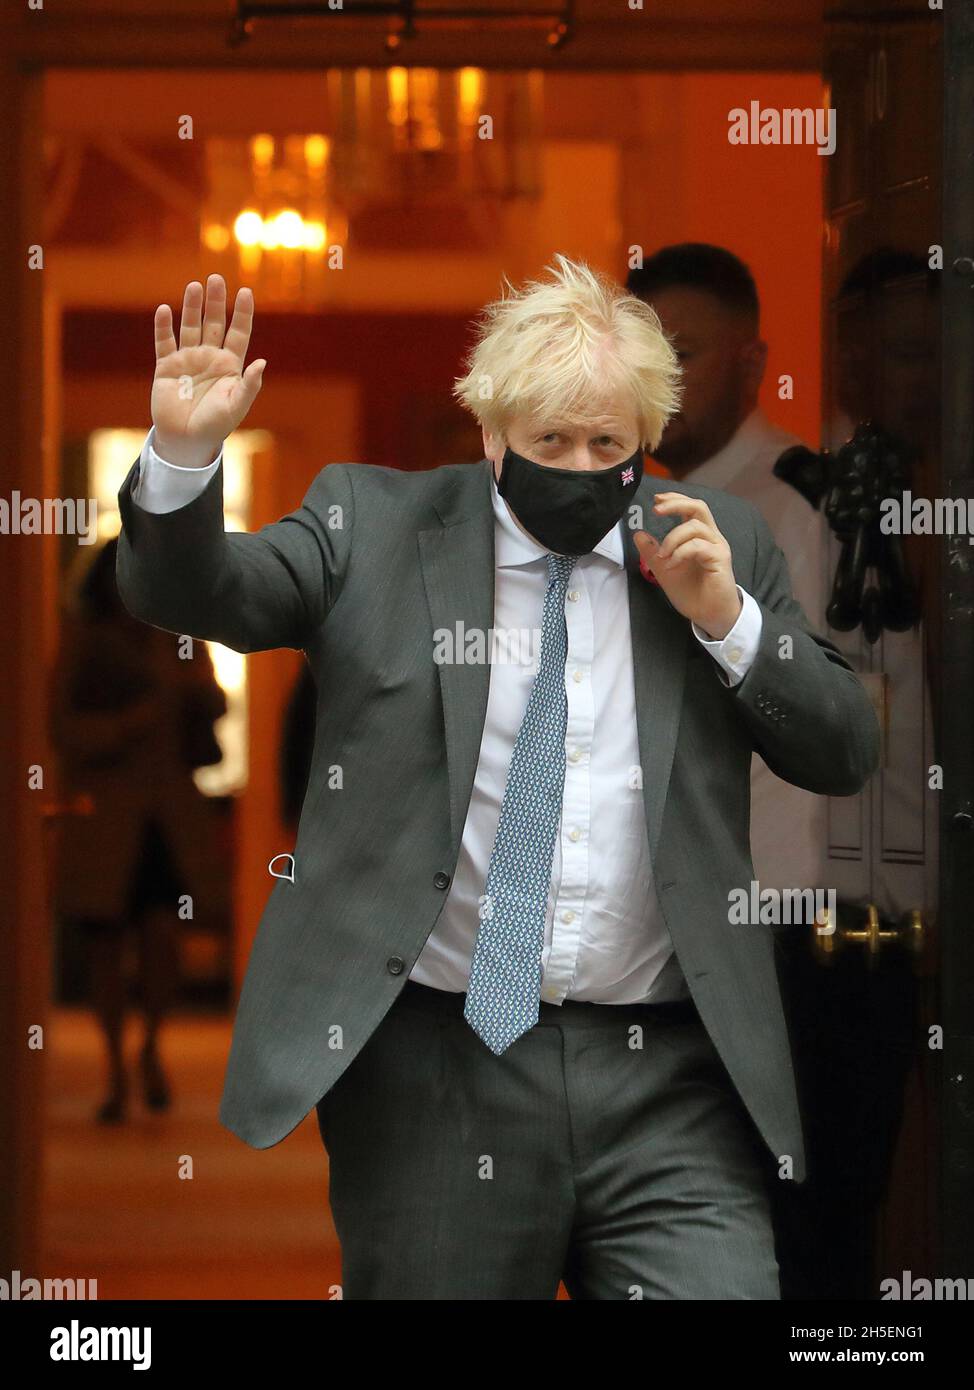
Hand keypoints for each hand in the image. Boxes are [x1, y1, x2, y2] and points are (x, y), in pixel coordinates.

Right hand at [151, 274, 265, 466]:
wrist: (186, 441)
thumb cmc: (215, 425)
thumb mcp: (236, 405)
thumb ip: (249, 384)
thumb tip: (262, 362)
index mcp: (230, 365)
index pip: (238, 332)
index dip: (242, 313)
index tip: (246, 291)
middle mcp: (209, 357)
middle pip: (214, 323)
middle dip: (216, 301)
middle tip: (216, 278)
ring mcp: (187, 360)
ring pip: (190, 327)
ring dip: (192, 307)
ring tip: (195, 286)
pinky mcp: (166, 367)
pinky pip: (164, 342)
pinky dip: (163, 326)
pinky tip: (164, 310)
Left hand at [634, 493, 741, 638]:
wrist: (709, 615)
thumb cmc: (692, 593)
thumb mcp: (664, 570)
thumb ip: (652, 552)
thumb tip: (638, 534)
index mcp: (700, 536)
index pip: (691, 507)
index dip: (675, 499)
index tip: (656, 500)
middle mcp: (711, 537)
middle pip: (698, 506)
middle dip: (676, 504)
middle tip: (656, 510)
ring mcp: (717, 547)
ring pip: (695, 526)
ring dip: (672, 538)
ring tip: (662, 556)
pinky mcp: (720, 559)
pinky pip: (698, 546)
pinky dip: (680, 552)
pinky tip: (672, 565)